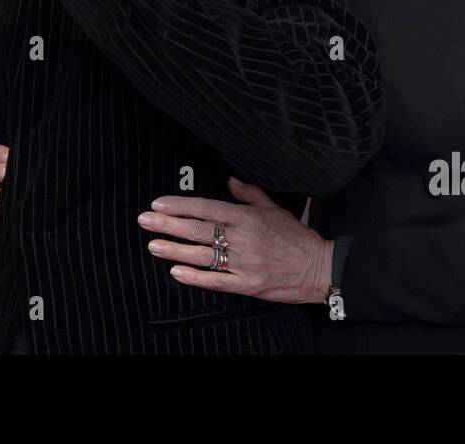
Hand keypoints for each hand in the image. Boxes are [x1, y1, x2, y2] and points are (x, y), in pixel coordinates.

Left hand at [139, 177, 333, 304]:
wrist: (319, 267)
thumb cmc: (296, 238)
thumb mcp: (275, 209)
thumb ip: (249, 194)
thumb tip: (231, 179)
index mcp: (247, 217)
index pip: (206, 208)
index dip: (180, 205)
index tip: (159, 203)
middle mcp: (243, 238)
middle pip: (198, 229)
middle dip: (168, 224)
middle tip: (145, 220)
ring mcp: (244, 262)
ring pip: (202, 255)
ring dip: (175, 250)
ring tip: (153, 245)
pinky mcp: (248, 284)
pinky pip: (216, 281)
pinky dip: (195, 278)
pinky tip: (176, 273)